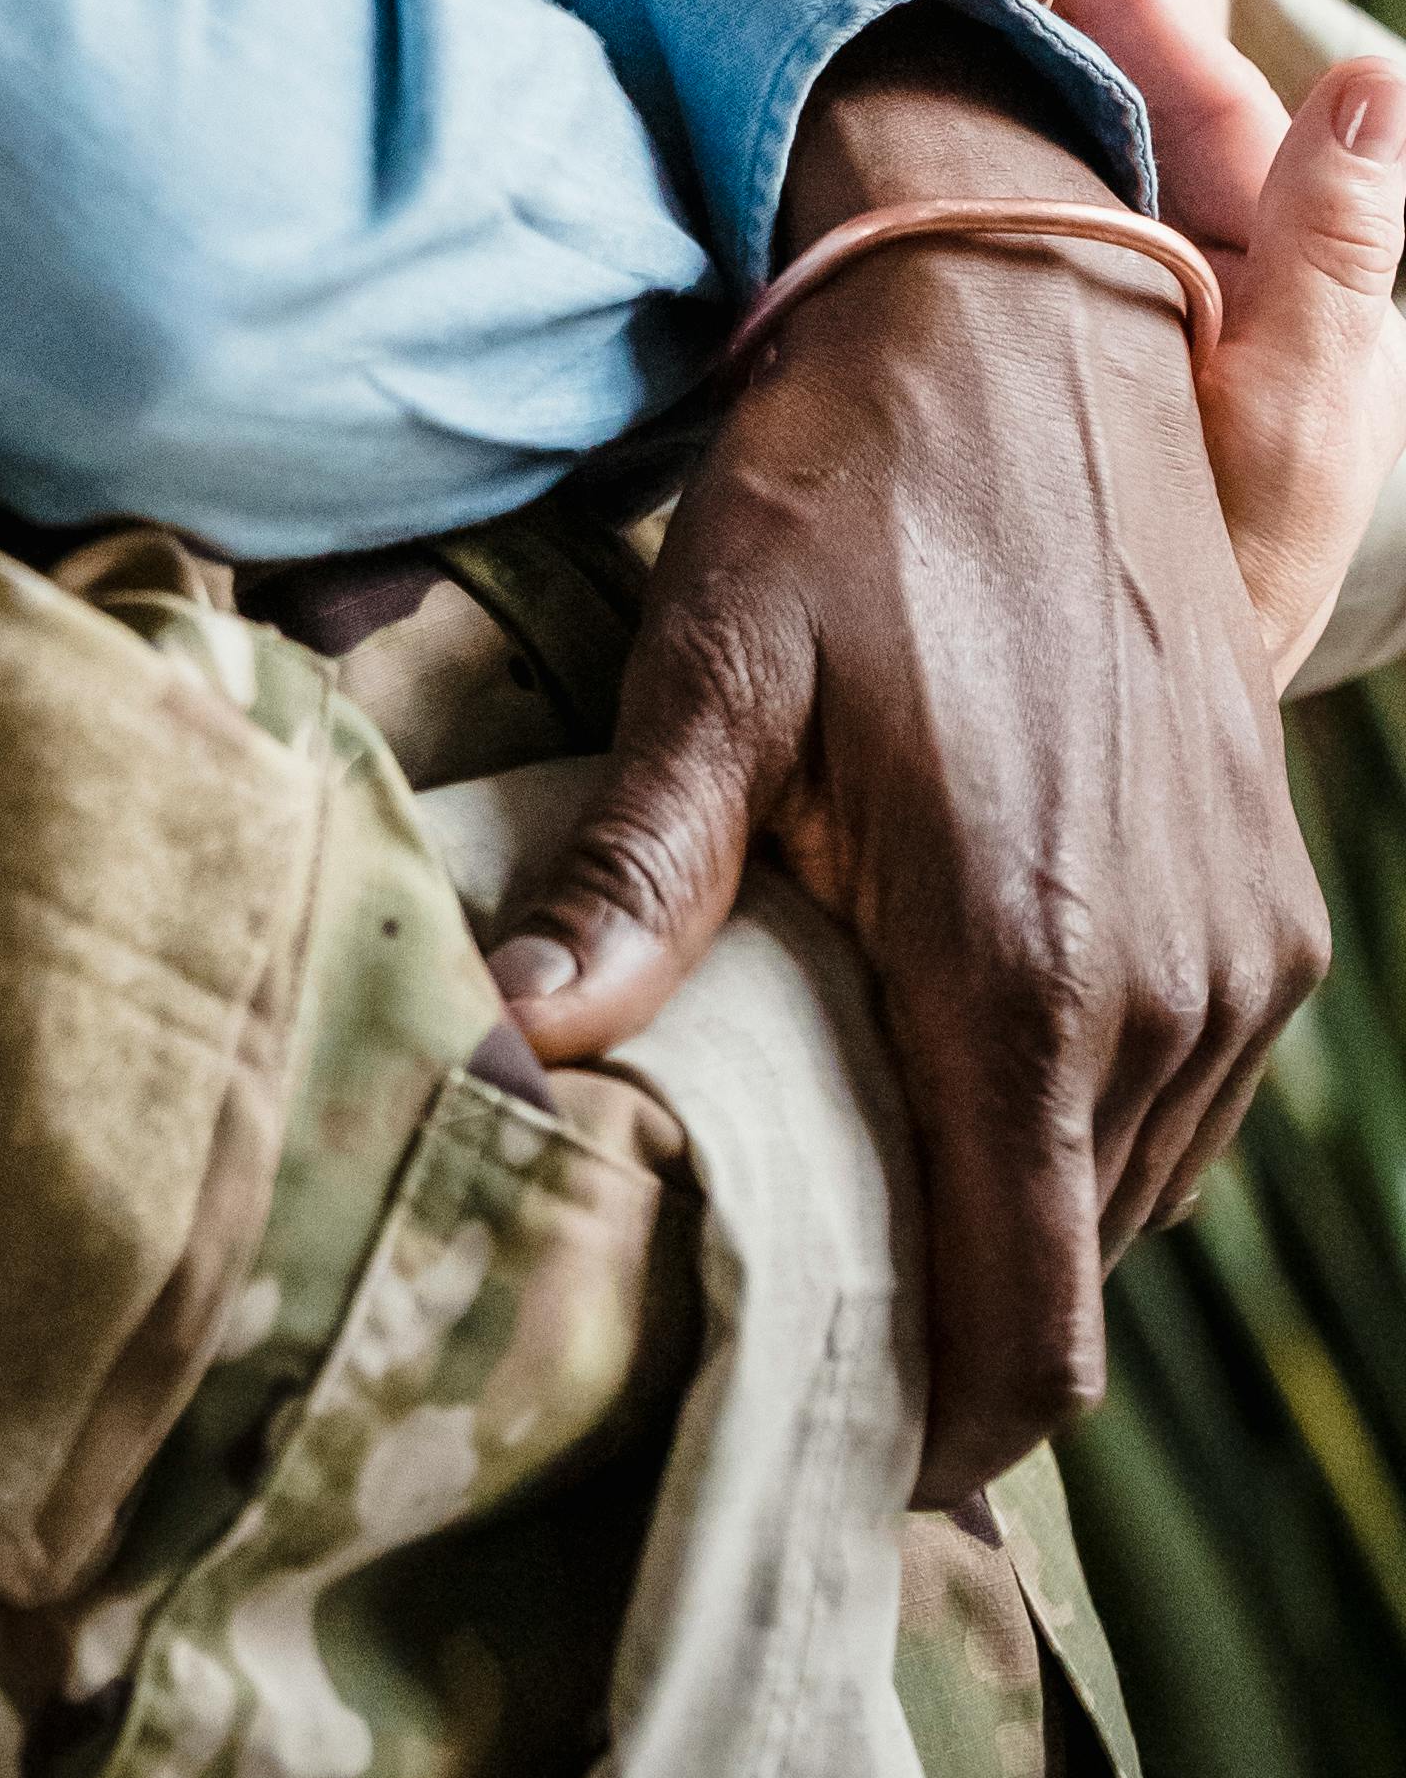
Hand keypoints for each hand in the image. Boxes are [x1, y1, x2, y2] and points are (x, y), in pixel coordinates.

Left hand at [488, 20, 1324, 1500]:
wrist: (1022, 331)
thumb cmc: (844, 496)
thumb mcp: (712, 666)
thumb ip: (635, 873)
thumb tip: (506, 1048)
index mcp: (1024, 971)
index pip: (1021, 1321)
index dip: (933, 1427)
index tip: (820, 1447)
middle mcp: (1166, 990)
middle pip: (1074, 1275)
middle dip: (951, 1314)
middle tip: (797, 1296)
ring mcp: (1242, 947)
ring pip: (1137, 1194)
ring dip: (1021, 1212)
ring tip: (869, 1180)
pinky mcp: (1270, 896)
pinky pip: (1188, 1094)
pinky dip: (1089, 1121)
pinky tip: (968, 1062)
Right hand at [1030, 0, 1405, 679]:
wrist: (1104, 712)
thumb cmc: (1227, 576)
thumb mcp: (1299, 420)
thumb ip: (1338, 244)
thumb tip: (1382, 71)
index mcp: (1247, 229)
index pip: (1178, 62)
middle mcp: (1167, 211)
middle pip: (1110, 32)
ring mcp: (1083, 235)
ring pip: (1041, 64)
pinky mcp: (1006, 273)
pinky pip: (980, 132)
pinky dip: (957, 47)